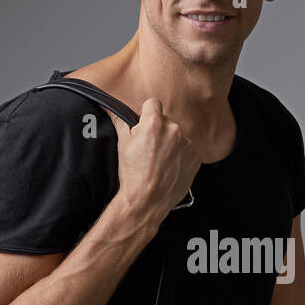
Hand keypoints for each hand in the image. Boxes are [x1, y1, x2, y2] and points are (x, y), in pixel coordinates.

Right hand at [107, 98, 200, 223]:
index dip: (146, 113)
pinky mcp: (196, 157)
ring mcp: (187, 144)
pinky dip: (181, 156)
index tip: (144, 126)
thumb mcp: (122, 144)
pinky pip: (187, 149)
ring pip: (177, 136)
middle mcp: (173, 130)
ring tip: (159, 161)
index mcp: (154, 123)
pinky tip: (169, 167)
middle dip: (158, 130)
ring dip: (171, 143)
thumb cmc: (132, 173)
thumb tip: (108, 107)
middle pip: (166, 120)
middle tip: (149, 149)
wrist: (147, 200)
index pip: (153, 103)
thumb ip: (119, 120)